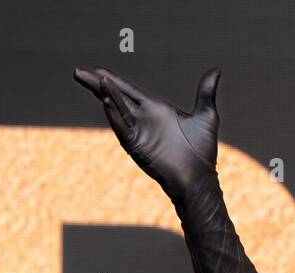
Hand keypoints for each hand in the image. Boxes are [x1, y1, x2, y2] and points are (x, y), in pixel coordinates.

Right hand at [73, 65, 222, 203]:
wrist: (199, 179)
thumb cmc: (202, 152)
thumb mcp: (206, 116)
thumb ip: (205, 93)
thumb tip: (216, 71)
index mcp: (156, 109)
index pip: (130, 90)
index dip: (113, 79)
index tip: (96, 69)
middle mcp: (144, 119)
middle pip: (116, 96)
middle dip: (98, 84)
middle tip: (79, 72)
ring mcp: (139, 133)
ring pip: (117, 109)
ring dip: (106, 94)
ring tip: (94, 80)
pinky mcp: (137, 146)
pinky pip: (122, 127)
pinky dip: (114, 114)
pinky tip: (107, 101)